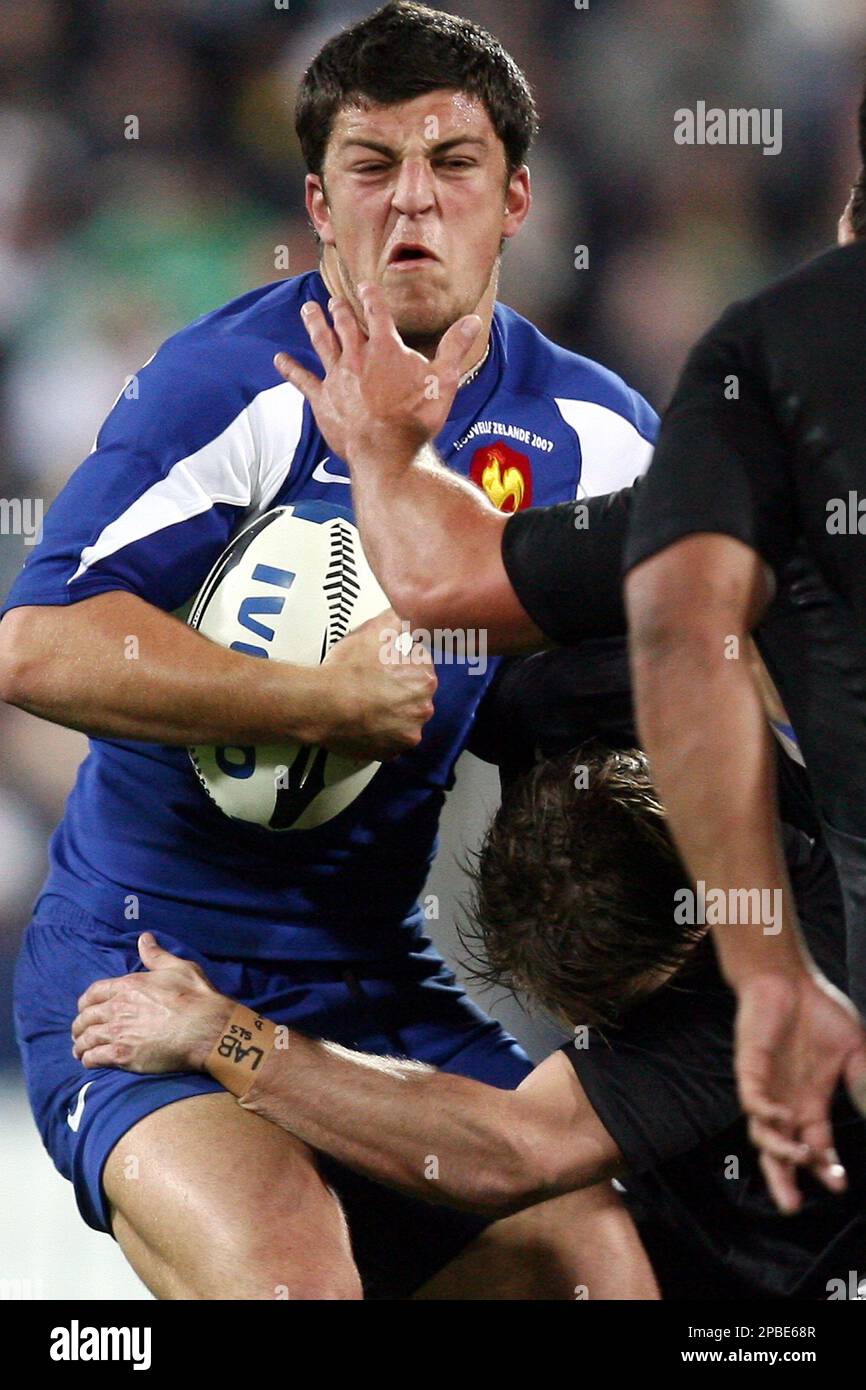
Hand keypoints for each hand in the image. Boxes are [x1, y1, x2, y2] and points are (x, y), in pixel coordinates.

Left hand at [72, 934, 233, 1074]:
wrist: (206, 1028)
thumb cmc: (196, 997)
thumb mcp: (178, 968)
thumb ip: (156, 955)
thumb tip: (144, 938)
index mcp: (128, 985)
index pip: (94, 992)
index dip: (86, 1002)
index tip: (85, 1008)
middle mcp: (117, 1008)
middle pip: (86, 1017)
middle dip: (80, 1025)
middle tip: (80, 1032)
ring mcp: (118, 1033)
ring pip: (86, 1038)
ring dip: (80, 1044)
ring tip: (80, 1050)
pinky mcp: (123, 1056)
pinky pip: (95, 1058)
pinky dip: (89, 1059)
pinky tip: (89, 1061)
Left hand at [274, 283, 482, 464]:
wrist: (386, 449)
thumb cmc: (417, 417)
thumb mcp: (445, 380)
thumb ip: (455, 347)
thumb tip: (473, 320)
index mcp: (386, 348)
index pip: (378, 313)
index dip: (372, 297)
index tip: (366, 285)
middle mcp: (357, 356)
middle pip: (346, 325)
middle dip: (340, 310)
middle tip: (333, 300)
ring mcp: (337, 377)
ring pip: (322, 343)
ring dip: (314, 324)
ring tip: (307, 310)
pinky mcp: (322, 399)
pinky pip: (303, 379)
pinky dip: (290, 368)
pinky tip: (279, 360)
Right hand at [318, 607, 436, 760]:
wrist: (323, 704)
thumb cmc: (349, 667)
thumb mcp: (375, 629)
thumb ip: (400, 618)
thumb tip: (409, 612)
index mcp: (425, 678)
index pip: (420, 668)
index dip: (400, 665)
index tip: (382, 666)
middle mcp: (424, 708)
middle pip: (414, 696)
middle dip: (398, 690)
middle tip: (372, 685)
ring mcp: (408, 734)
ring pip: (403, 720)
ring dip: (391, 713)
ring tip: (366, 705)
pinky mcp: (391, 753)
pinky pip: (389, 741)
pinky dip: (380, 733)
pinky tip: (364, 722)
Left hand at [735, 965, 865, 1211]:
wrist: (788, 977)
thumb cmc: (820, 1012)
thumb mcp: (856, 1053)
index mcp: (811, 1101)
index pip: (816, 1146)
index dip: (825, 1168)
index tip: (839, 1186)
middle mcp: (786, 1100)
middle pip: (781, 1152)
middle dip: (785, 1179)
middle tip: (791, 1205)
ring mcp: (766, 1086)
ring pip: (762, 1132)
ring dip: (779, 1149)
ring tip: (800, 1155)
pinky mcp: (750, 1068)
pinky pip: (751, 1100)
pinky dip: (764, 1114)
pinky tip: (781, 1116)